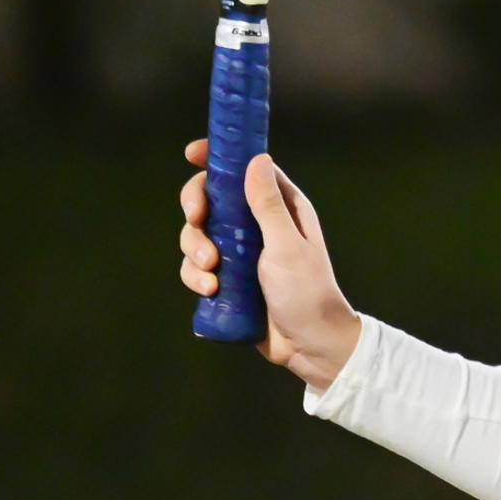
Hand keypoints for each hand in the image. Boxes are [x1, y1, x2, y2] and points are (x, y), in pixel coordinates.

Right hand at [178, 140, 363, 389]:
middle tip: (197, 220)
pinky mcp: (227, 278)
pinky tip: (210, 289)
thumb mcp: (287, 245)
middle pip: (211, 199)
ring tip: (212, 271)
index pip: (246, 169)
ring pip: (198, 234)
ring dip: (194, 249)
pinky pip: (196, 267)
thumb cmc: (308, 292)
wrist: (308, 345)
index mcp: (281, 207)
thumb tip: (256, 159)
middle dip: (196, 208)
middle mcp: (258, 224)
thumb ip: (268, 206)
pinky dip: (195, 276)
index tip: (191, 154)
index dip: (218, 158)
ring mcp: (240, 251)